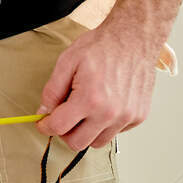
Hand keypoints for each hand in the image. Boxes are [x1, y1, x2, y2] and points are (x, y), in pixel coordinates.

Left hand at [36, 9, 164, 150]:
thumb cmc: (101, 47)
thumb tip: (43, 111)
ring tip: (82, 110)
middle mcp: (110, 113)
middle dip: (64, 132)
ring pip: (97, 142)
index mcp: (90, 100)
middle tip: (61, 118)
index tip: (43, 123)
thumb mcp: (67, 62)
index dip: (45, 126)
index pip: (59, 127)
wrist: (133, 39)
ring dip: (85, 131)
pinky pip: (115, 133)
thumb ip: (52, 90)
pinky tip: (101, 106)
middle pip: (77, 143)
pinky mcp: (138, 117)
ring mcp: (127, 117)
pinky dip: (104, 125)